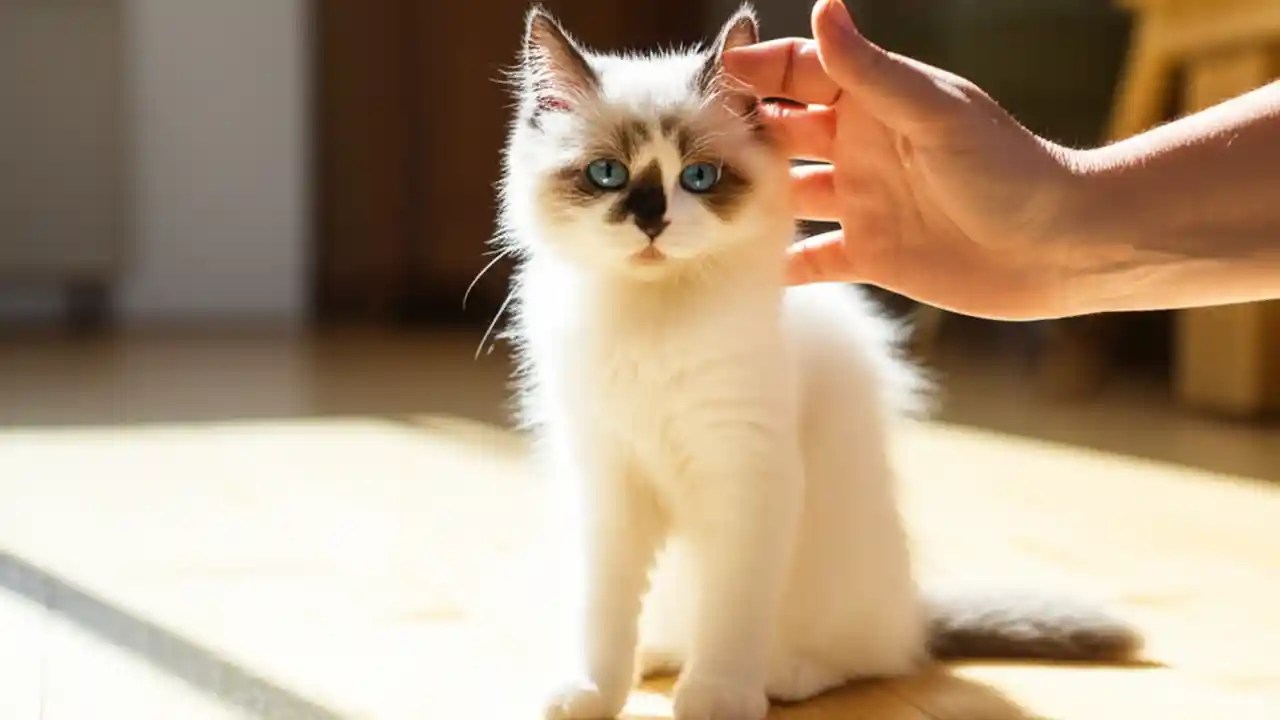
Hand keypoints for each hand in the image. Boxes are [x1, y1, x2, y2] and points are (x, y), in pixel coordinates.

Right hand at [725, 0, 1089, 319]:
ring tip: (692, 210)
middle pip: (779, 134)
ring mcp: (862, 203)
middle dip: (734, 137)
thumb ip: (873, 72)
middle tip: (678, 152)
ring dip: (744, 200)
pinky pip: (810, 260)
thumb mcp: (937, 113)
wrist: (1062, 248)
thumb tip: (825, 7)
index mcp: (874, 101)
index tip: (701, 83)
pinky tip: (736, 273)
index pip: (798, 73)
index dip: (751, 73)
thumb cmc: (1011, 169)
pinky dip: (777, 266)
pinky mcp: (871, 256)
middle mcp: (859, 147)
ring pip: (785, 196)